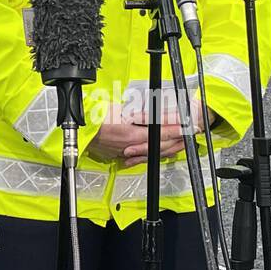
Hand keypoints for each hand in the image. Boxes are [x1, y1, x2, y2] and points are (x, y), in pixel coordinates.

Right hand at [87, 97, 212, 167]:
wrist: (80, 132)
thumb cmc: (95, 119)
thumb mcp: (120, 111)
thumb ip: (139, 114)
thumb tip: (154, 113)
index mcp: (133, 135)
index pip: (161, 133)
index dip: (176, 130)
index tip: (187, 127)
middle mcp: (132, 147)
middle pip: (160, 146)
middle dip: (177, 141)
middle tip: (190, 136)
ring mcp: (127, 153)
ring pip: (153, 153)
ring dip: (168, 149)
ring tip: (180, 145)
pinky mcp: (121, 156)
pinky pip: (141, 158)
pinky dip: (154, 156)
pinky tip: (160, 154)